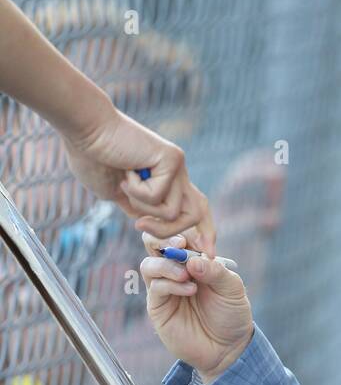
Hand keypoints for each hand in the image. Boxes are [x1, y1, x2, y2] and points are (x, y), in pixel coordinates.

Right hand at [61, 103, 215, 253]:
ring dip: (143, 208)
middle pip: (195, 214)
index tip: (210, 254)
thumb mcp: (117, 193)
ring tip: (126, 185)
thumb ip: (137, 208)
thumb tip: (148, 222)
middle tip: (143, 227)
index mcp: (166, 178)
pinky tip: (127, 172)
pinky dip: (138, 193)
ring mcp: (176, 165)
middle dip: (174, 232)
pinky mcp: (172, 160)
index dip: (205, 231)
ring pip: (173, 213)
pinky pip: (160, 198)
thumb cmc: (92, 157)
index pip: (196, 207)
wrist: (86, 129)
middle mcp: (176, 171)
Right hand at [140, 232, 254, 378]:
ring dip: (167, 264)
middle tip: (180, 245)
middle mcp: (174, 270)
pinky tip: (190, 289)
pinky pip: (155, 287)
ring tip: (187, 274)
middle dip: (164, 239)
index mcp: (193, 259)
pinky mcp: (158, 307)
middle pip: (154, 243)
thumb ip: (215, 270)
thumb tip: (192, 259)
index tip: (198, 240)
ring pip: (149, 264)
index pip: (179, 235)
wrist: (228, 348)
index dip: (185, 233)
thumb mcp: (232, 288)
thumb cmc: (231, 314)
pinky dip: (170, 284)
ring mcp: (164, 288)